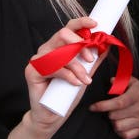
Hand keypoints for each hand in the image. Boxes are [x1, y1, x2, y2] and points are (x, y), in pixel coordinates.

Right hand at [25, 17, 101, 131]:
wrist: (53, 115)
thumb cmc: (67, 94)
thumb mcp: (85, 74)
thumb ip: (94, 60)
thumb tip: (106, 44)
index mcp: (60, 46)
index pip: (70, 28)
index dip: (81, 23)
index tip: (95, 24)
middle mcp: (48, 49)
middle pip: (63, 34)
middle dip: (80, 44)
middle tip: (90, 59)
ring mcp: (39, 59)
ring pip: (60, 52)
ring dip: (77, 66)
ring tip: (85, 80)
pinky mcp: (32, 70)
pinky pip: (52, 67)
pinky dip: (67, 75)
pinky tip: (74, 83)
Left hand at [89, 76, 138, 138]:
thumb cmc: (135, 90)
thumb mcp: (129, 81)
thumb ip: (119, 80)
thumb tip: (111, 81)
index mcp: (137, 94)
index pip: (118, 103)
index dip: (103, 106)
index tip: (92, 107)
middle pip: (114, 116)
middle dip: (108, 113)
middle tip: (110, 109)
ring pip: (118, 126)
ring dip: (113, 122)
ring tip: (117, 116)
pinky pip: (125, 135)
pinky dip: (120, 131)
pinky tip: (122, 123)